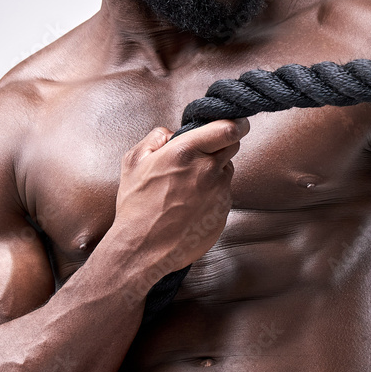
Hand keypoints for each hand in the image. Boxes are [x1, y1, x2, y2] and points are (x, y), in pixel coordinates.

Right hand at [110, 118, 249, 272]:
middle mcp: (208, 170)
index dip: (236, 123)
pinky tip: (192, 204)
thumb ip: (156, 138)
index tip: (236, 122)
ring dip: (215, 170)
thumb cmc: (136, 206)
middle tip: (202, 154)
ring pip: (227, 169)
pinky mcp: (224, 210)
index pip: (228, 128)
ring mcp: (219, 191)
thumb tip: (172, 132)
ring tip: (189, 186)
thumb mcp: (134, 162)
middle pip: (232, 145)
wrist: (143, 248)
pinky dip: (213, 193)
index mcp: (186, 152)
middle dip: (221, 144)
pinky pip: (224, 192)